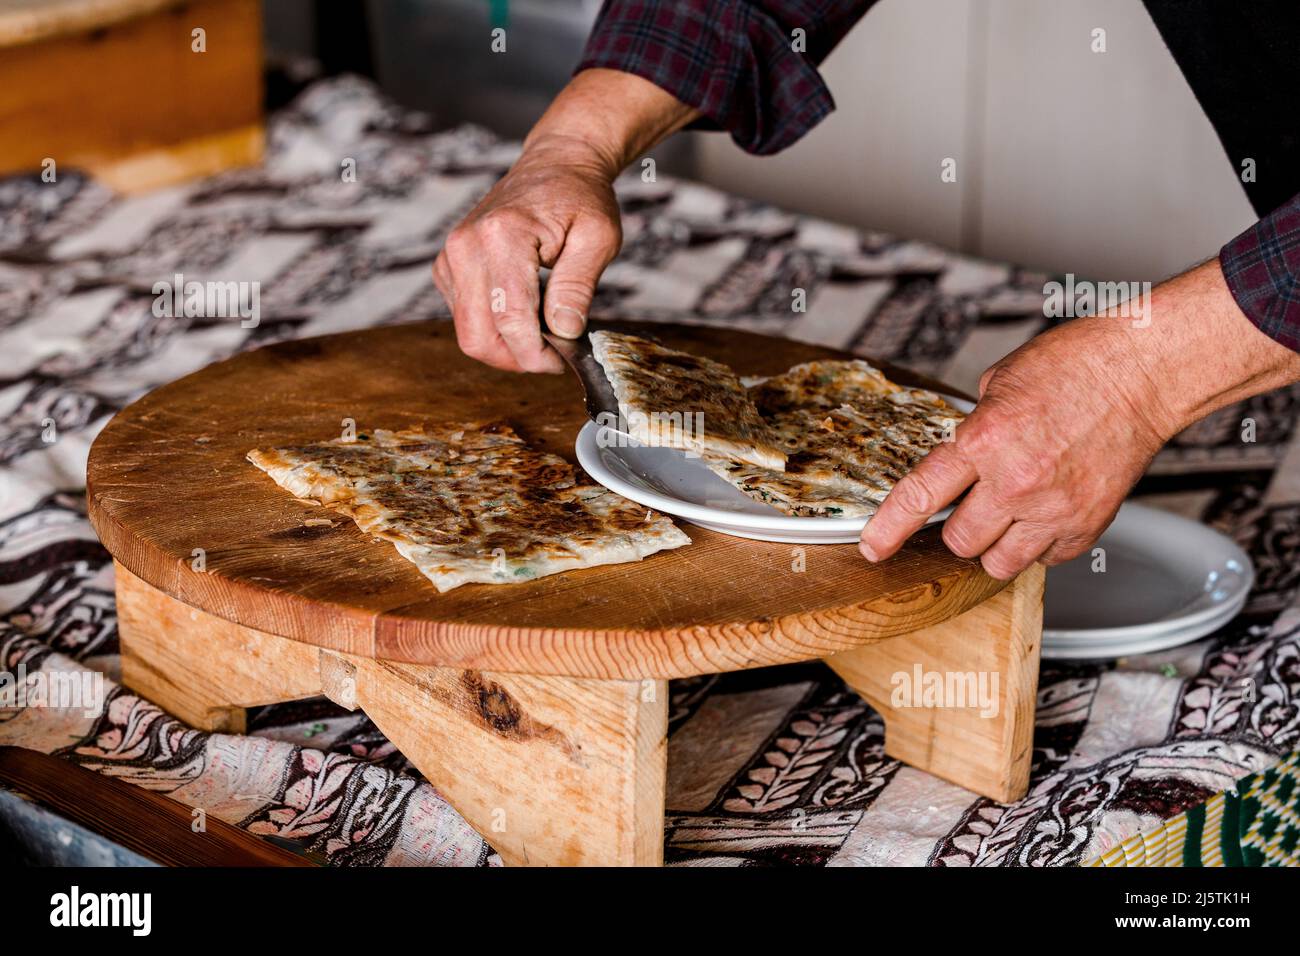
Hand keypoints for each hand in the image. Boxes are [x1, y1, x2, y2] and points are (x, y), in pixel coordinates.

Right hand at [433, 69, 698, 373]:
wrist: (555, 165)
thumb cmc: (580, 197)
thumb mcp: (598, 238)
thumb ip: (577, 287)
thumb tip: (564, 333)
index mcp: (502, 236)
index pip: (511, 321)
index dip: (537, 355)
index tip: (565, 360)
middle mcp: (465, 247)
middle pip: (478, 338)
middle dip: (518, 359)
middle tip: (554, 355)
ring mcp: (450, 257)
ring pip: (469, 334)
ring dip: (507, 347)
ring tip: (544, 329)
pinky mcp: (448, 268)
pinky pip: (465, 319)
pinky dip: (494, 329)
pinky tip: (525, 313)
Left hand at [859, 259, 1299, 578]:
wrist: (1142, 373)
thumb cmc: (1075, 366)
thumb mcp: (999, 384)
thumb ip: (972, 429)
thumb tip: (956, 459)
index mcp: (985, 440)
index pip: (920, 497)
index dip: (889, 528)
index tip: (874, 547)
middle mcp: (1016, 481)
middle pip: (960, 541)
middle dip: (957, 528)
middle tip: (972, 505)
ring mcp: (1054, 509)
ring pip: (999, 562)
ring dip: (996, 544)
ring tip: (1009, 514)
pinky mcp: (1087, 526)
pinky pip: (1045, 559)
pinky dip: (1039, 544)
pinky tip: (1045, 511)